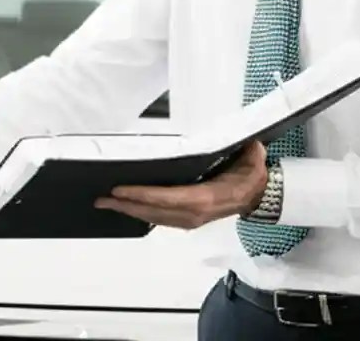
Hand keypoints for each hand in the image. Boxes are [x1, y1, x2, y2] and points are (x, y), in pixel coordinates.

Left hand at [94, 141, 268, 228]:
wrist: (258, 195)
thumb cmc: (250, 173)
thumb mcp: (250, 158)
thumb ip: (246, 149)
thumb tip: (245, 139)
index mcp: (206, 197)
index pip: (169, 197)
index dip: (143, 195)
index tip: (120, 190)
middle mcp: (195, 213)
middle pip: (155, 211)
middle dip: (127, 205)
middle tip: (101, 199)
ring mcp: (191, 220)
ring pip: (155, 217)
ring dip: (130, 211)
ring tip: (107, 204)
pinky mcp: (188, 221)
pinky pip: (161, 219)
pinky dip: (142, 214)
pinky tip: (128, 209)